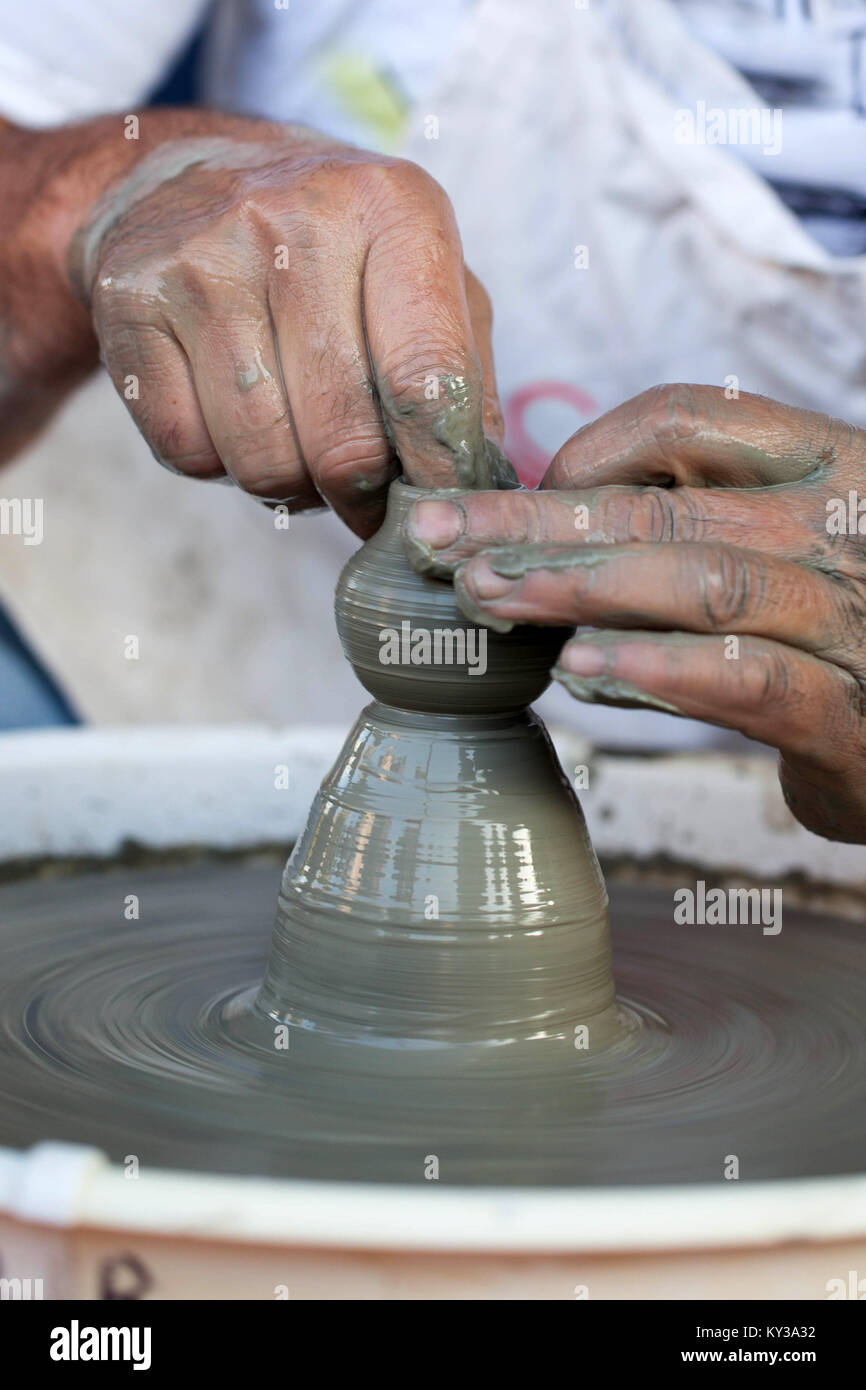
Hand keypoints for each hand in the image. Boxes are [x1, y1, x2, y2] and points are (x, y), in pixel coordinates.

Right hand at [2, 113, 506, 533]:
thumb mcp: (421, 279)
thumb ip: (465, 376)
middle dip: (361, 494)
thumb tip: (477, 487)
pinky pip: (188, 451)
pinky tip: (234, 421)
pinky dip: (219, 467)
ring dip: (290, 486)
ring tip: (300, 449)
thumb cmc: (331, 248)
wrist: (181, 180)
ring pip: (262, 459)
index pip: (426, 380)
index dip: (436, 470)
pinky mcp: (131, 307)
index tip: (436, 504)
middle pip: (343, 440)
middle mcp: (291, 224)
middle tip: (365, 495)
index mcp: (390, 208)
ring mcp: (201, 262)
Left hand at [404, 384, 865, 842]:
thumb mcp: (781, 556)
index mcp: (821, 467)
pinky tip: (582, 670)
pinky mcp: (851, 715)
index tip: (512, 503)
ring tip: (488, 598)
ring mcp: (852, 617)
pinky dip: (659, 670)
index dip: (580, 454)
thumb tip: (547, 542)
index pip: (684, 421)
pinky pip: (749, 679)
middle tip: (437, 539)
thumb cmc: (844, 639)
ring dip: (577, 588)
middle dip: (533, 524)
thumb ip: (688, 537)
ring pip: (700, 581)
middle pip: (663, 505)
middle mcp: (840, 526)